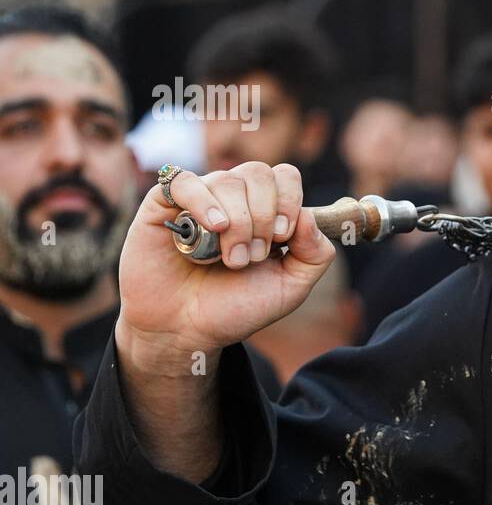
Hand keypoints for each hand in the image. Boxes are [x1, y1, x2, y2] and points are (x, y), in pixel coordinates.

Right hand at [116, 162, 335, 372]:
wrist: (185, 331)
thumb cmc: (234, 308)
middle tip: (253, 257)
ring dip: (237, 223)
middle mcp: (233, 198)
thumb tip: (309, 215)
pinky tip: (213, 228)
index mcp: (265, 210)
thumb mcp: (290, 288)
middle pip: (259, 173)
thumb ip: (316, 254)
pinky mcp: (162, 205)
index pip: (285, 176)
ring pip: (227, 180)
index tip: (282, 238)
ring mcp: (199, 199)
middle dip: (263, 216)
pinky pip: (184, 182)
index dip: (289, 201)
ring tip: (231, 259)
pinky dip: (204, 203)